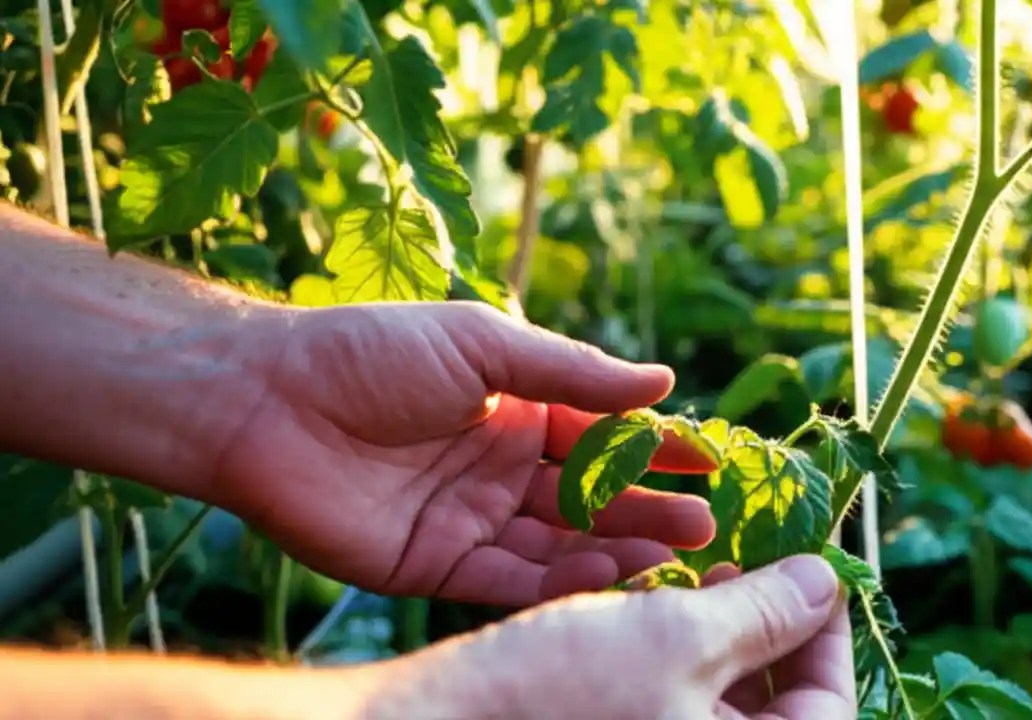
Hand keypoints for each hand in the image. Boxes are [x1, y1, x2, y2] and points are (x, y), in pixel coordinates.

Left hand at [213, 301, 717, 605]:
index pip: (600, 433)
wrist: (264, 401)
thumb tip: (662, 383)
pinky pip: (508, 580)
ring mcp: (470, 519)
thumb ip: (571, 372)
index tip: (710, 459)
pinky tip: (606, 574)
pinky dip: (557, 581)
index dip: (654, 447)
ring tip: (676, 550)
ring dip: (616, 549)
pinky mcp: (434, 566)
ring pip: (558, 544)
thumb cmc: (371, 352)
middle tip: (705, 521)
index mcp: (512, 408)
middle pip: (588, 496)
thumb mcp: (483, 344)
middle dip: (646, 507)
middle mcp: (499, 468)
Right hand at [360, 554, 855, 718]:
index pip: (828, 711)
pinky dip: (673, 660)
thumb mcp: (678, 639)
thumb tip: (826, 582)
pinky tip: (650, 610)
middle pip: (776, 707)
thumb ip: (765, 611)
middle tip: (752, 565)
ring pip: (719, 703)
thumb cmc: (558, 695)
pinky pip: (669, 709)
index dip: (829, 633)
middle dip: (770, 629)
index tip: (816, 570)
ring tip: (699, 578)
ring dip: (721, 638)